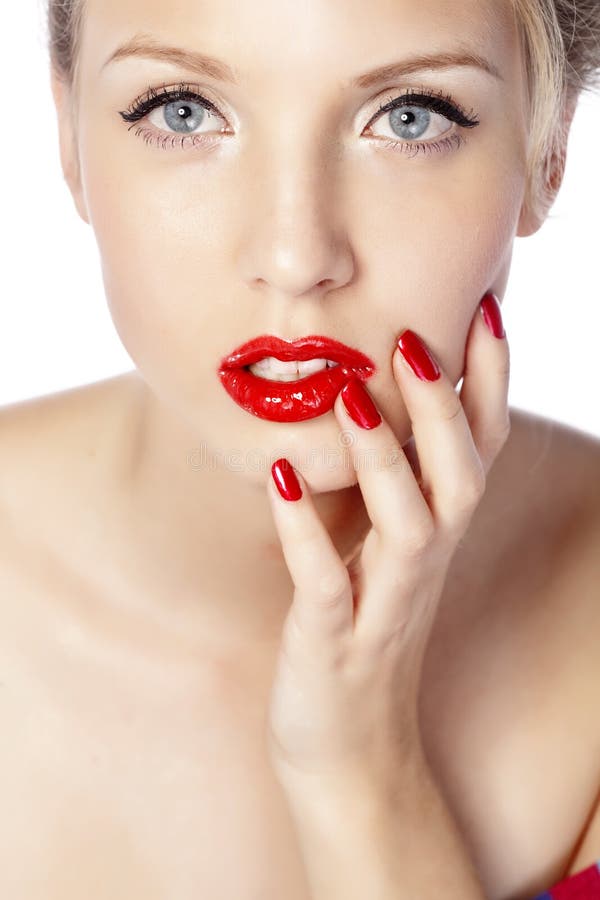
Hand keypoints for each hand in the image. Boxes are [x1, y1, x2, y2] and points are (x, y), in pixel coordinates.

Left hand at [265, 293, 508, 790]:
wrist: (348, 747)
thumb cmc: (361, 628)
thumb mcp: (385, 550)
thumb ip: (388, 485)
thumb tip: (369, 400)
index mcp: (435, 533)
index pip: (479, 448)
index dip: (489, 382)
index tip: (483, 308)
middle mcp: (423, 563)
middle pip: (460, 479)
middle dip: (443, 409)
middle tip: (414, 340)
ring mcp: (384, 605)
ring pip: (409, 529)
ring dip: (385, 463)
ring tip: (353, 400)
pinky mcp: (335, 641)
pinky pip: (326, 585)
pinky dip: (305, 534)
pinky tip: (279, 482)